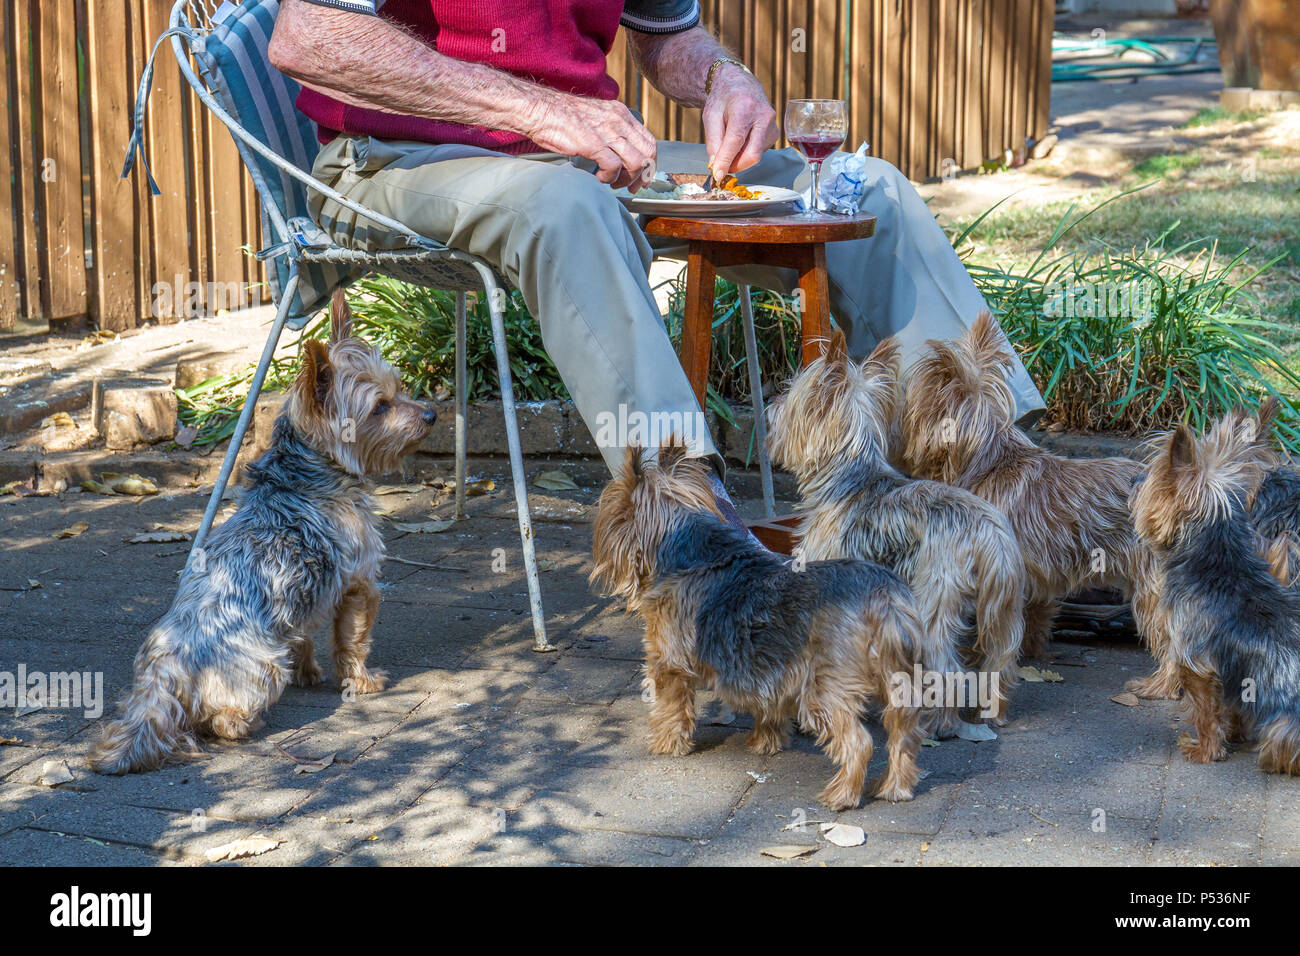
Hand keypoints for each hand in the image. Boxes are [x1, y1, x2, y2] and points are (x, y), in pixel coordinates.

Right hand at [525, 91, 657, 189]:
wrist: (539, 110)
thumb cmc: (562, 117)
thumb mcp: (596, 118)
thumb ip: (611, 131)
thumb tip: (620, 152)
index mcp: (621, 114)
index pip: (649, 141)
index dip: (650, 163)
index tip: (643, 177)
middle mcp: (618, 121)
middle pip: (648, 153)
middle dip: (643, 175)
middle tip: (631, 186)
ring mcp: (607, 132)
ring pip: (636, 162)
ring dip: (627, 179)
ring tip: (613, 182)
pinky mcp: (593, 144)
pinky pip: (615, 167)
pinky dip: (610, 178)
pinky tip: (599, 177)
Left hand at [701, 67, 777, 176]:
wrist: (739, 85)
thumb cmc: (723, 100)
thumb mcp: (711, 117)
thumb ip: (713, 142)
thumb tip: (717, 166)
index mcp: (745, 107)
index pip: (736, 141)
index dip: (726, 161)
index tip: (718, 175)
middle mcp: (764, 116)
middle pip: (752, 154)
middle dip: (735, 165)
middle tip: (721, 167)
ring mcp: (772, 125)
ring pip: (755, 155)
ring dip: (740, 158)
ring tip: (729, 143)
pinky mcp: (775, 133)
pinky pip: (759, 151)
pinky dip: (746, 153)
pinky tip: (740, 141)